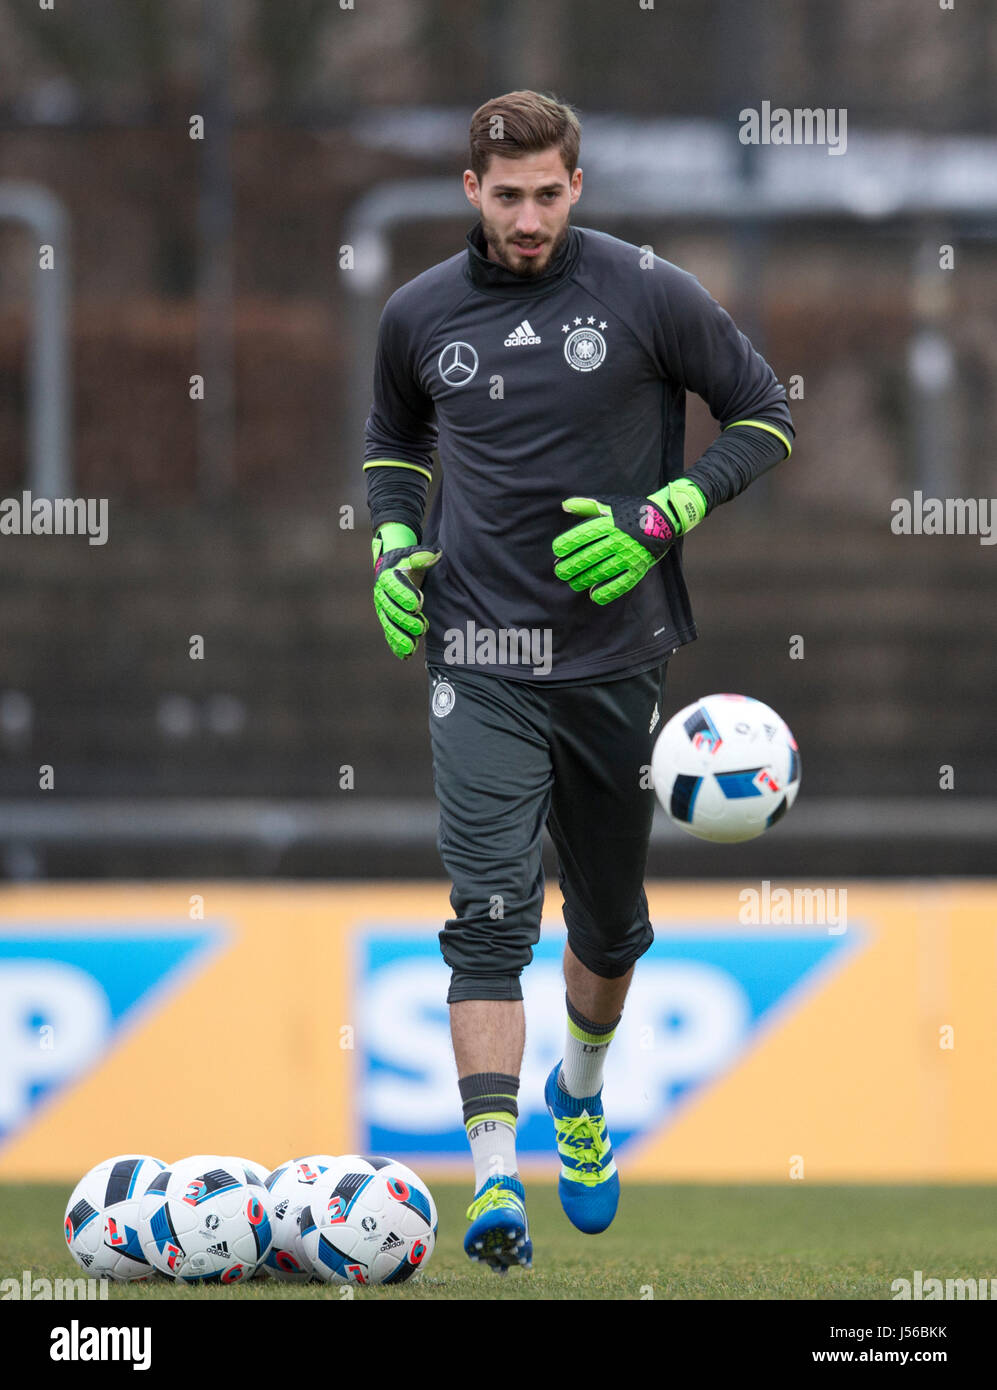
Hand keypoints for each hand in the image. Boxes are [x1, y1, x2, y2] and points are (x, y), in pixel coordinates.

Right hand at [372, 528, 440, 658]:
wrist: (395, 570)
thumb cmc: (409, 564)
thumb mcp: (414, 557)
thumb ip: (423, 558)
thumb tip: (434, 556)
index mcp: (387, 578)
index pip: (394, 587)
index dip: (405, 595)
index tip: (418, 603)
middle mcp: (382, 595)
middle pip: (391, 610)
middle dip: (405, 620)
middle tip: (421, 628)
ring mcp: (383, 611)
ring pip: (389, 626)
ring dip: (400, 638)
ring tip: (412, 648)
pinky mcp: (387, 622)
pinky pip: (390, 635)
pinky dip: (397, 646)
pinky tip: (405, 655)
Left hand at [551, 479, 705, 604]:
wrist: (665, 519)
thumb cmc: (632, 510)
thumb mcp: (611, 504)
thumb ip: (587, 505)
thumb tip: (564, 506)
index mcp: (610, 523)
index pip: (584, 535)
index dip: (568, 543)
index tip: (557, 550)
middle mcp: (619, 539)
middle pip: (589, 556)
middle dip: (571, 566)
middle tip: (560, 572)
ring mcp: (630, 555)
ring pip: (602, 571)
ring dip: (584, 579)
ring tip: (573, 583)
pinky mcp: (639, 568)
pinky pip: (621, 583)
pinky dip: (607, 591)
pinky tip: (594, 594)